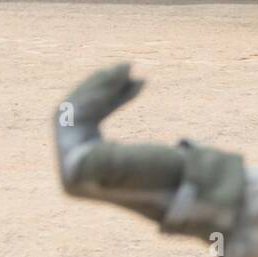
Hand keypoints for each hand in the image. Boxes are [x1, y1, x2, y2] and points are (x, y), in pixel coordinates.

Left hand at [55, 64, 183, 221]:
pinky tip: (135, 87)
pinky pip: (91, 117)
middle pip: (72, 112)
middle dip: (101, 85)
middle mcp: (71, 170)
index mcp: (74, 173)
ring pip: (82, 111)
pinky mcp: (92, 155)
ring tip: (132, 73)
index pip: (70, 117)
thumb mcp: (144, 167)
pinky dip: (112, 98)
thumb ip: (114, 166)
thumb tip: (77, 165)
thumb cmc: (166, 178)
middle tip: (130, 67)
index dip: (95, 88)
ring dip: (106, 89)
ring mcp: (79, 163)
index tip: (128, 70)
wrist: (186, 190)